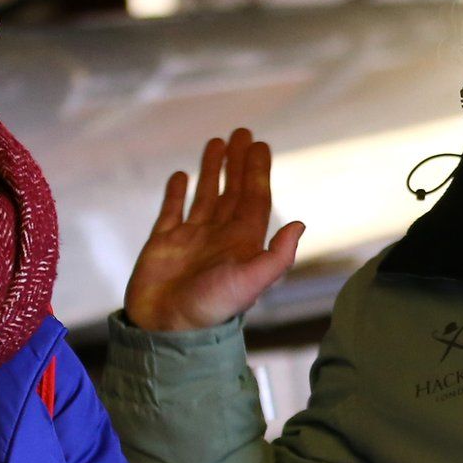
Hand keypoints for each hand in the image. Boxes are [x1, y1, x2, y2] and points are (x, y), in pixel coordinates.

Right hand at [124, 128, 303, 332]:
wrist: (166, 329)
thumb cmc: (211, 309)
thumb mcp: (251, 282)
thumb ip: (277, 256)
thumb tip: (300, 225)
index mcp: (242, 242)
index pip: (255, 198)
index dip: (258, 171)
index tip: (260, 145)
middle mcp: (218, 236)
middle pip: (232, 190)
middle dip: (237, 162)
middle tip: (241, 132)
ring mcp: (190, 238)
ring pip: (205, 195)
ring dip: (211, 169)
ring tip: (215, 142)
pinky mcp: (162, 244)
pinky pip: (171, 211)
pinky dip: (177, 192)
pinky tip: (181, 175)